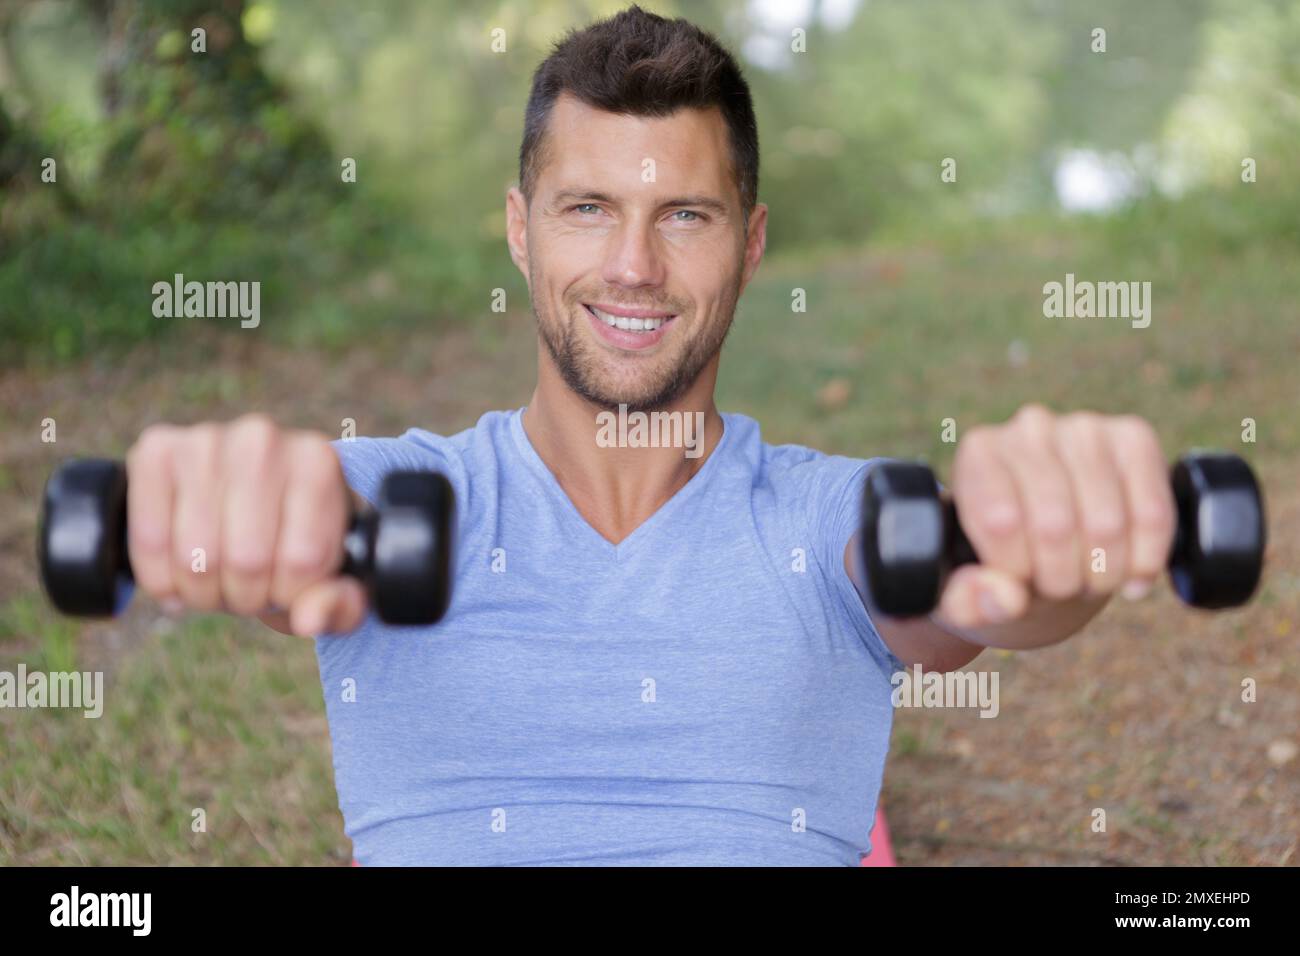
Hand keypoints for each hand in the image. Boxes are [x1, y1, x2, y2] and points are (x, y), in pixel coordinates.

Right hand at [124, 414, 366, 635]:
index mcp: (317, 463)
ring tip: (220, 578)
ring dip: (203, 592)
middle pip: (245, 560)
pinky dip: (161, 579)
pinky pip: (148, 541)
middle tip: (249, 586)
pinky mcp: (156, 450)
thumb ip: (338, 604)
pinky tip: (179, 575)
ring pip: (194, 558)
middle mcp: (262, 440)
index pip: (301, 560)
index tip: (289, 584)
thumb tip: (309, 621)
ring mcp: (205, 440)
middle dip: (245, 596)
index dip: (289, 593)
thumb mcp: (333, 578)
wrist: (256, 499)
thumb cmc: (299, 540)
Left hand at [934, 404, 1176, 630]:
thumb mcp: (967, 596)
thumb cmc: (1002, 566)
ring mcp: (1085, 428)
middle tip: (1057, 588)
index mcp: (978, 455)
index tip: (1016, 584)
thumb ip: (968, 603)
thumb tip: (1005, 596)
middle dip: (1060, 579)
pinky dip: (1146, 560)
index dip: (1017, 571)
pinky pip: (1152, 513)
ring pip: (1106, 523)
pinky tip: (1131, 578)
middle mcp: (1029, 429)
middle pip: (1055, 524)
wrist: (1048, 543)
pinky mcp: (1134, 438)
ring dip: (1102, 575)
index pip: (1003, 521)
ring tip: (1088, 580)